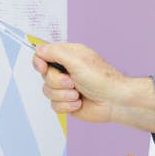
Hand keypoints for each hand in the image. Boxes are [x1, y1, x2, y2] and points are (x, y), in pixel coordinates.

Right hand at [32, 43, 154, 131]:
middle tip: (73, 82)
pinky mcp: (68, 102)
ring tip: (78, 94)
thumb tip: (39, 49)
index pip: (43, 55)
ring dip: (63, 95)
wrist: (115, 102)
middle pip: (45, 76)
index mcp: (69, 56)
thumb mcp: (77, 60)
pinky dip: (66, 105)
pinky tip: (79, 103)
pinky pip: (54, 105)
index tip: (44, 68)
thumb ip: (55, 53)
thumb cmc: (102, 79)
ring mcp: (66, 87)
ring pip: (47, 91)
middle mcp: (67, 70)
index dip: (39, 62)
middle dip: (57, 82)